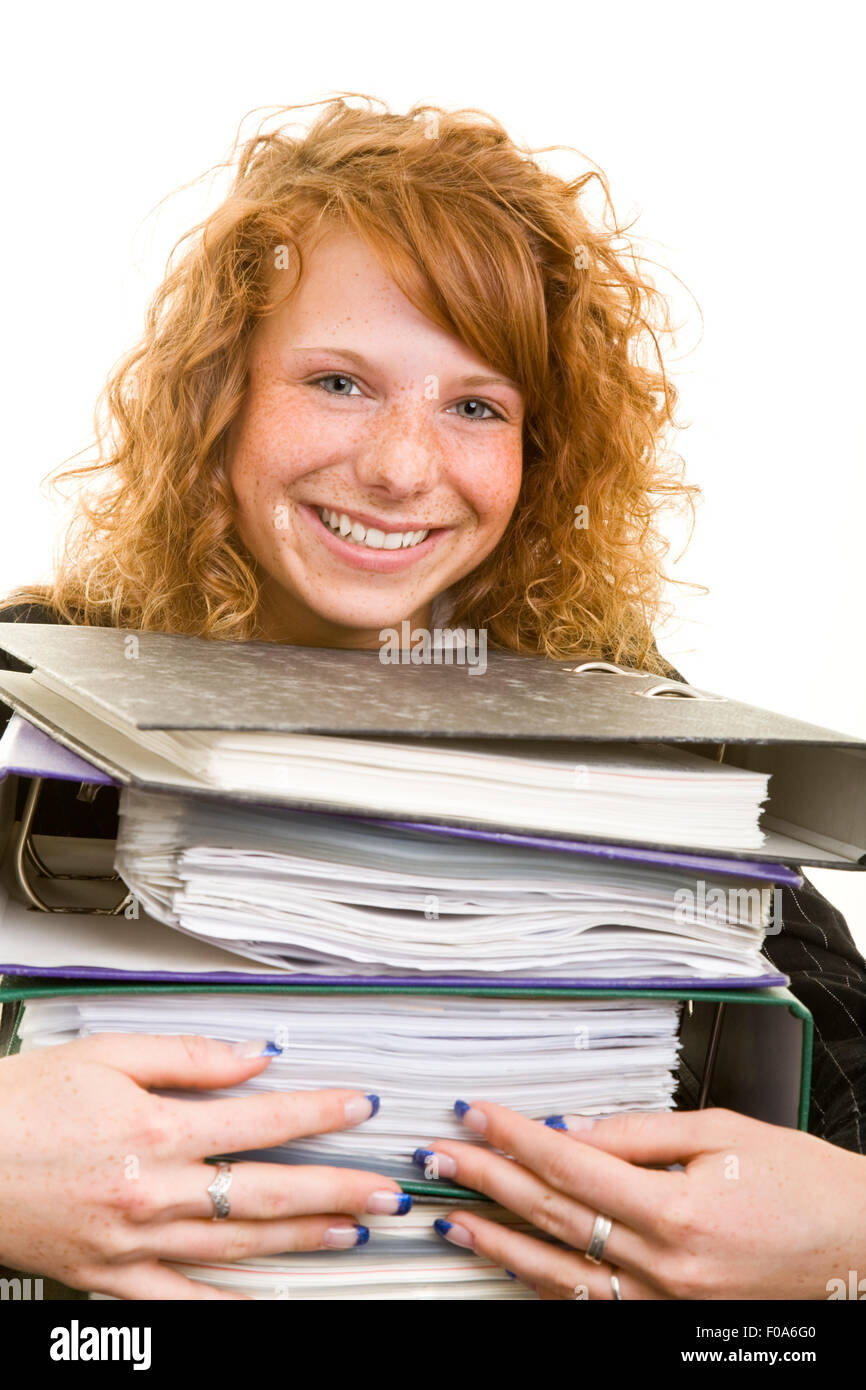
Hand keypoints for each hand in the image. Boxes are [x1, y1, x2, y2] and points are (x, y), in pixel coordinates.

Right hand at [0, 1033, 409, 1298]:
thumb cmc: (22, 1103)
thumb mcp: (107, 1054)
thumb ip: (189, 1056)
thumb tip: (255, 1055)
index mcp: (155, 1128)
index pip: (264, 1120)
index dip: (322, 1113)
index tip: (363, 1108)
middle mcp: (152, 1191)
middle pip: (267, 1194)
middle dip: (337, 1192)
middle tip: (387, 1193)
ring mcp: (133, 1242)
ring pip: (237, 1246)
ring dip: (303, 1241)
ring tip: (351, 1235)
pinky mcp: (109, 1278)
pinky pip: (182, 1298)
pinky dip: (229, 1301)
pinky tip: (270, 1296)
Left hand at [416, 1102, 865, 1298]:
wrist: (860, 1249)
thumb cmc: (806, 1187)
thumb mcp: (726, 1133)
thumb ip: (640, 1132)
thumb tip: (571, 1126)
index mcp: (680, 1212)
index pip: (572, 1165)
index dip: (515, 1136)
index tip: (476, 1113)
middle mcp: (665, 1268)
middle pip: (553, 1216)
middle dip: (488, 1180)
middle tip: (441, 1155)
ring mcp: (664, 1304)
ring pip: (559, 1273)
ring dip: (497, 1240)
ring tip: (450, 1215)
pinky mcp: (667, 1322)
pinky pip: (589, 1304)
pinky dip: (541, 1281)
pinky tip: (508, 1259)